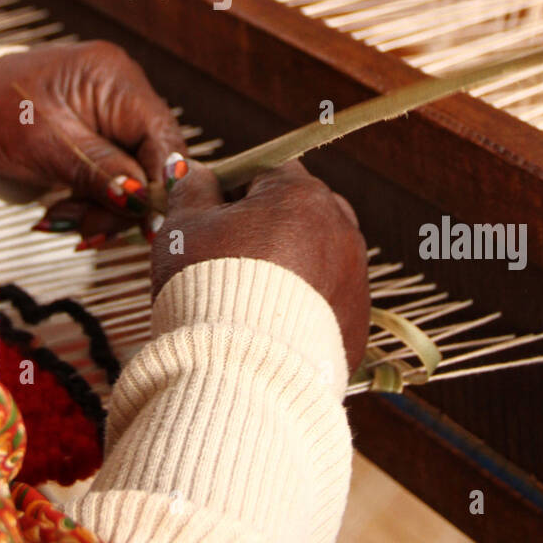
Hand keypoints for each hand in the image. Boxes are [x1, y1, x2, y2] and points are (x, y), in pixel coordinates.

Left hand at [0, 41, 185, 237]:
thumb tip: (143, 200)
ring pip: (135, 176)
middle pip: (152, 160)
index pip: (160, 136)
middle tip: (86, 232)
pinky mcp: (105, 138)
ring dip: (102, 208)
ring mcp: (115, 116)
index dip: (160, 184)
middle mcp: (124, 92)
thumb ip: (97, 170)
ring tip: (60, 219)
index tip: (152, 226)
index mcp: (114, 79)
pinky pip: (116, 177)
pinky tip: (63, 212)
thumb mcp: (43, 145)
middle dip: (121, 203)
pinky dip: (92, 202)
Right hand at [151, 160, 369, 372]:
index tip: (210, 217)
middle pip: (299, 212)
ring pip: (316, 257)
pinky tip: (269, 326)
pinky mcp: (357, 323)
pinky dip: (304, 307)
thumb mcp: (184, 228)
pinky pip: (327, 301)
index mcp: (301, 195)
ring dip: (289, 267)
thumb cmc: (207, 288)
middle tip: (227, 259)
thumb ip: (191, 189)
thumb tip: (191, 168)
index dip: (232, 191)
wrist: (240, 374)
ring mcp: (355, 278)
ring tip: (248, 298)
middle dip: (266, 227)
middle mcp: (340, 230)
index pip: (266, 172)